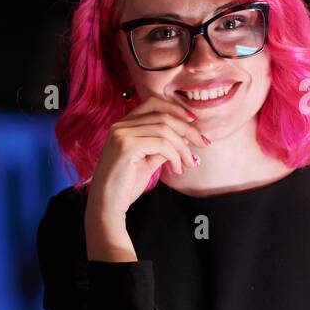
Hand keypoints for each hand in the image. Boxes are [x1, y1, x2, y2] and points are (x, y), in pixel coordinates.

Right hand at [85, 96, 208, 259]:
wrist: (106, 205)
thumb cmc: (125, 185)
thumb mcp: (149, 160)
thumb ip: (164, 146)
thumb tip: (186, 136)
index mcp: (123, 125)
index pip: (153, 104)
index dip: (176, 109)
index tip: (194, 122)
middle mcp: (120, 125)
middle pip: (163, 115)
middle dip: (188, 129)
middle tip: (203, 143)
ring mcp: (121, 134)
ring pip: (165, 130)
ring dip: (184, 147)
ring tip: (190, 163)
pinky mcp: (126, 146)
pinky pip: (162, 144)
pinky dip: (175, 156)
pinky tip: (177, 170)